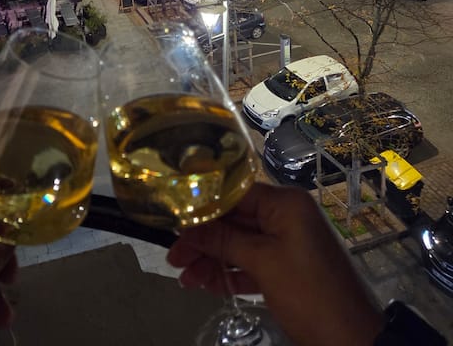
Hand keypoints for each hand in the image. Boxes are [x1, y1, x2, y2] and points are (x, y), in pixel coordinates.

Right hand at [167, 182, 383, 345]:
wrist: (352, 341)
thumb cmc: (308, 292)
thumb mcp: (263, 263)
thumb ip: (223, 240)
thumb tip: (186, 226)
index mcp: (286, 203)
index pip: (234, 193)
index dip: (202, 206)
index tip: (173, 221)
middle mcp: (286, 216)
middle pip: (234, 220)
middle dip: (203, 239)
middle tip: (173, 258)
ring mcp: (287, 243)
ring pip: (239, 244)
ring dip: (212, 260)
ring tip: (183, 278)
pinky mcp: (286, 269)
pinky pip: (251, 263)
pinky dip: (230, 274)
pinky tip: (204, 284)